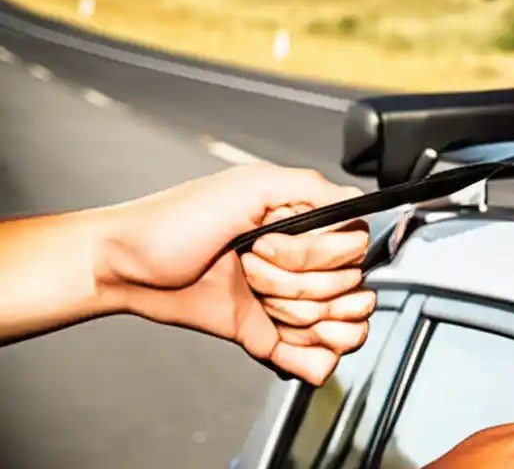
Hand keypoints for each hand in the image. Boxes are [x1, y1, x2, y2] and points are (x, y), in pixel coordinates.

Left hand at [94, 164, 373, 384]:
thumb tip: (358, 200)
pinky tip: (284, 341)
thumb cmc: (172, 221)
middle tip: (251, 269)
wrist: (123, 268)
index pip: (355, 247)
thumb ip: (309, 187)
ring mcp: (287, 299)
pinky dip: (309, 358)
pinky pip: (316, 358)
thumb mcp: (248, 186)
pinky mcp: (268, 334)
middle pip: (348, 287)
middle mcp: (301, 261)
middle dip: (297, 284)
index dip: (318, 254)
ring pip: (338, 324)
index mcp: (303, 223)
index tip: (272, 247)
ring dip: (297, 317)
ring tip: (258, 299)